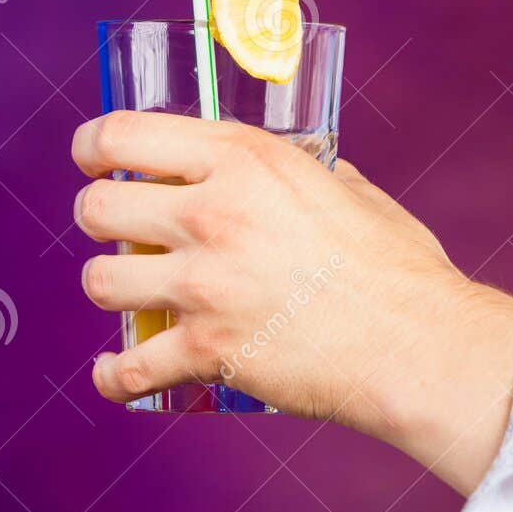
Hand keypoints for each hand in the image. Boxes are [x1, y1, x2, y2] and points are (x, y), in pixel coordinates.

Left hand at [71, 111, 512, 494]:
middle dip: (99, 217)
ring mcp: (205, 284)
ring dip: (111, 287)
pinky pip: (128, 370)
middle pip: (97, 209)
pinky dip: (115, 377)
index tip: (94, 158)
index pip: (123, 134)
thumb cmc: (396, 264)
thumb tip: (294, 169)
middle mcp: (213, 213)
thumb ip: (303, 171)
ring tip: (133, 291)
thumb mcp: (347, 184)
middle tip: (119, 229)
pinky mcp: (209, 349)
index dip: (94, 147)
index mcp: (245, 158)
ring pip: (100, 282)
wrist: (418, 342)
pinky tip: (115, 372)